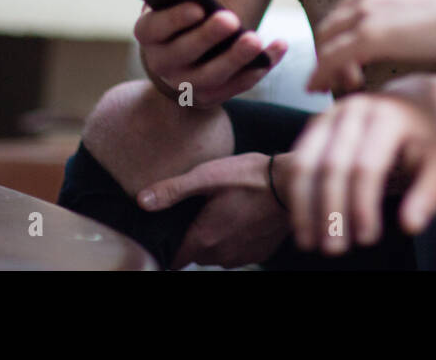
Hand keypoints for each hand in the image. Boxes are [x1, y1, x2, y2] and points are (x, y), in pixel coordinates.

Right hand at [136, 2, 286, 108]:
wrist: (182, 61)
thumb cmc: (185, 19)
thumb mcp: (177, 4)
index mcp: (150, 35)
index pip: (154, 28)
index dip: (174, 19)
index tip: (198, 7)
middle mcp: (162, 64)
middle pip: (184, 53)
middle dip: (208, 36)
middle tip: (231, 18)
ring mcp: (186, 85)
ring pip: (212, 75)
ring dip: (236, 57)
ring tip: (255, 39)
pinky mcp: (211, 97)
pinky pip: (239, 84)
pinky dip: (260, 66)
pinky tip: (279, 46)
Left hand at [138, 152, 291, 268]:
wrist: (294, 185)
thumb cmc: (251, 177)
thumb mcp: (208, 176)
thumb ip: (172, 190)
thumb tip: (141, 201)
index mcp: (204, 238)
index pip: (174, 259)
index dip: (168, 247)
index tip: (170, 231)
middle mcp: (222, 255)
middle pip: (195, 255)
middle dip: (193, 238)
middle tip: (200, 211)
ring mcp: (243, 255)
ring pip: (217, 254)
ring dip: (216, 238)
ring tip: (223, 210)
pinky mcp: (261, 252)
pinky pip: (238, 251)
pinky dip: (237, 238)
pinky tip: (242, 215)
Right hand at [283, 92, 435, 255]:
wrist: (416, 102)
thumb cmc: (428, 140)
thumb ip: (429, 195)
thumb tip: (410, 226)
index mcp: (389, 117)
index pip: (368, 166)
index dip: (363, 205)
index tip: (367, 238)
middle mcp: (355, 109)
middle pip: (332, 165)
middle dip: (331, 210)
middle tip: (334, 249)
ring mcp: (332, 113)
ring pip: (306, 161)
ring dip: (305, 206)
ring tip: (310, 242)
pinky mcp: (318, 122)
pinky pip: (298, 159)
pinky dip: (297, 194)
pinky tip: (302, 223)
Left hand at [308, 0, 435, 93]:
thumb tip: (425, 10)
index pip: (350, 6)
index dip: (346, 33)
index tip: (352, 56)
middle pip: (333, 21)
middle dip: (331, 49)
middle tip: (341, 76)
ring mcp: (367, 9)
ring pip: (327, 40)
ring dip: (325, 65)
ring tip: (334, 88)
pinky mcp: (369, 34)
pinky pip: (331, 57)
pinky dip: (321, 74)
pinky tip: (320, 89)